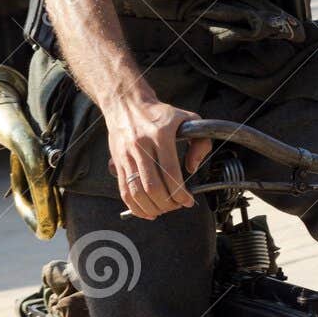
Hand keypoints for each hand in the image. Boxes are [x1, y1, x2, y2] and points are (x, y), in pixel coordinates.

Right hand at [105, 98, 211, 218]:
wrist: (126, 104)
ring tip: (163, 210)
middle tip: (176, 206)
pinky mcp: (117, 163)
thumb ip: (200, 142)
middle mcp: (141, 146)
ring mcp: (127, 156)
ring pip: (137, 192)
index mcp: (161, 135)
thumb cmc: (159, 113)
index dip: (180, 192)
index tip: (187, 201)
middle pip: (153, 186)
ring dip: (152, 207)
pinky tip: (147, 212)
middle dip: (167, 203)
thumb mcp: (187, 118)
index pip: (171, 172)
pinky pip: (124, 191)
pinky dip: (135, 206)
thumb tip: (193, 168)